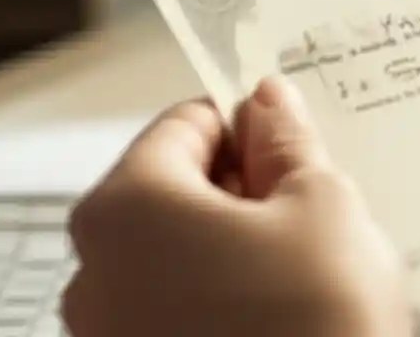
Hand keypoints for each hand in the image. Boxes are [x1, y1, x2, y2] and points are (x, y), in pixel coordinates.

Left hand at [62, 78, 410, 336]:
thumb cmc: (316, 322)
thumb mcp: (323, 206)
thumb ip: (288, 143)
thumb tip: (269, 105)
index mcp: (126, 207)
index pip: (187, 125)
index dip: (252, 123)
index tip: (300, 138)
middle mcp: (96, 271)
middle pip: (178, 194)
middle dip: (250, 191)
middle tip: (320, 209)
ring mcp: (112, 334)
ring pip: (184, 258)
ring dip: (245, 250)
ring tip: (315, 270)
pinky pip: (186, 312)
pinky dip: (233, 300)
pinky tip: (292, 315)